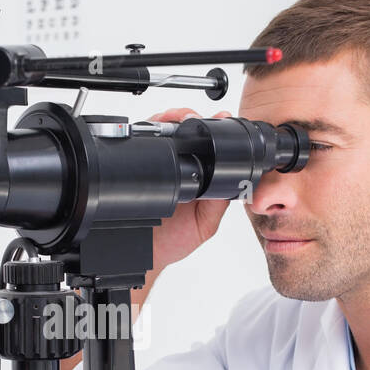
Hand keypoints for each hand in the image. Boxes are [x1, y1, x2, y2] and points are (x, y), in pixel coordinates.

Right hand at [145, 108, 234, 272]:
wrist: (146, 254)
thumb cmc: (174, 240)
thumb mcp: (205, 223)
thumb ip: (218, 202)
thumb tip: (233, 179)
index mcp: (197, 176)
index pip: (206, 145)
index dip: (214, 128)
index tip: (221, 120)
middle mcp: (176, 166)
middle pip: (182, 130)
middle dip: (189, 116)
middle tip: (196, 117)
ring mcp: (155, 164)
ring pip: (161, 130)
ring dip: (170, 119)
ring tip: (180, 118)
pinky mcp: (136, 165)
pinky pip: (140, 141)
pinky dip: (148, 129)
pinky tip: (158, 126)